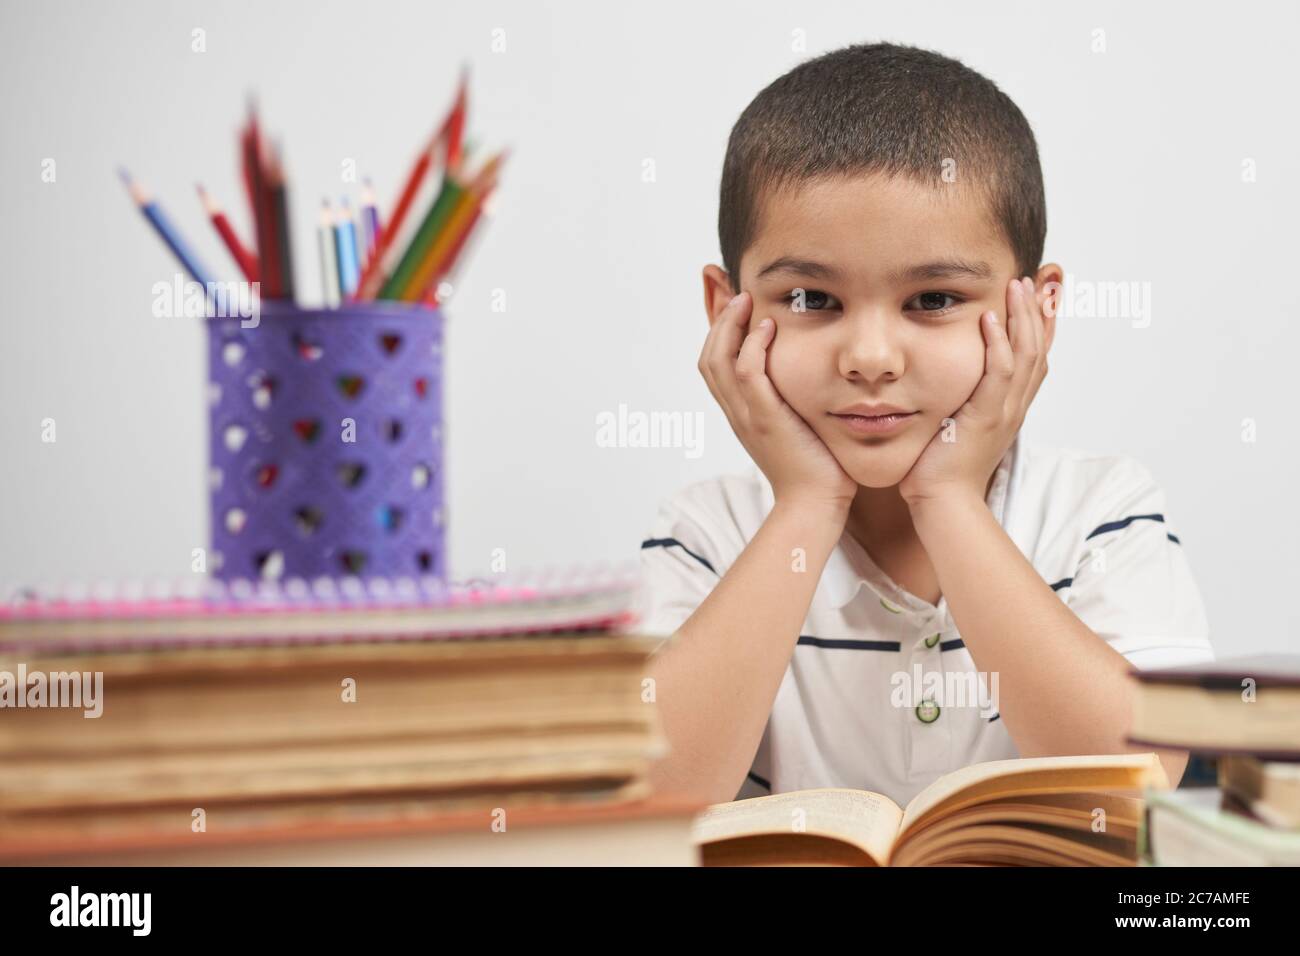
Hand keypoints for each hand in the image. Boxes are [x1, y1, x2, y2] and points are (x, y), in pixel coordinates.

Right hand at [699, 291, 857, 513]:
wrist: (815, 504)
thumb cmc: (815, 466)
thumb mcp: (797, 423)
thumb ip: (792, 397)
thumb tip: (805, 371)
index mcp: (740, 412)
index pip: (714, 362)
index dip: (715, 327)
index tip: (725, 295)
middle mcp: (736, 411)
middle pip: (708, 356)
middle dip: (714, 317)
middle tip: (728, 285)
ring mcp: (747, 415)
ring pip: (718, 361)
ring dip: (729, 325)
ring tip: (745, 299)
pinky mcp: (766, 419)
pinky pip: (747, 374)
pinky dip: (752, 346)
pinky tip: (767, 326)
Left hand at [898, 276, 1048, 508]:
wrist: (943, 501)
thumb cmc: (941, 467)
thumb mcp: (957, 423)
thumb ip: (963, 397)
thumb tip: (953, 377)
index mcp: (1011, 406)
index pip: (1036, 356)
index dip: (1044, 324)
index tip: (1044, 291)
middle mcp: (1014, 406)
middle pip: (1039, 349)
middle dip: (1042, 310)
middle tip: (1041, 277)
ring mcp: (1004, 411)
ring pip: (1025, 355)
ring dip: (1023, 317)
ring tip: (1018, 285)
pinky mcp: (985, 417)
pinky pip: (998, 374)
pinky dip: (997, 344)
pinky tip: (991, 319)